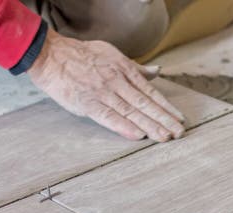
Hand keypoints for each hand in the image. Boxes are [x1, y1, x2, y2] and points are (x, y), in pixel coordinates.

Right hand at [28, 29, 185, 141]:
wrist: (53, 57)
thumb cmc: (82, 56)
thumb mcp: (113, 54)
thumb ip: (136, 67)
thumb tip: (157, 71)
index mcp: (124, 69)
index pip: (150, 91)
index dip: (165, 106)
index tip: (179, 118)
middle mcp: (117, 81)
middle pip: (144, 103)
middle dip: (163, 119)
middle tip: (179, 133)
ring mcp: (103, 93)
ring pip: (131, 111)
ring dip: (149, 125)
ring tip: (164, 137)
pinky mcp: (88, 103)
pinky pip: (109, 117)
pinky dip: (124, 126)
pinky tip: (138, 135)